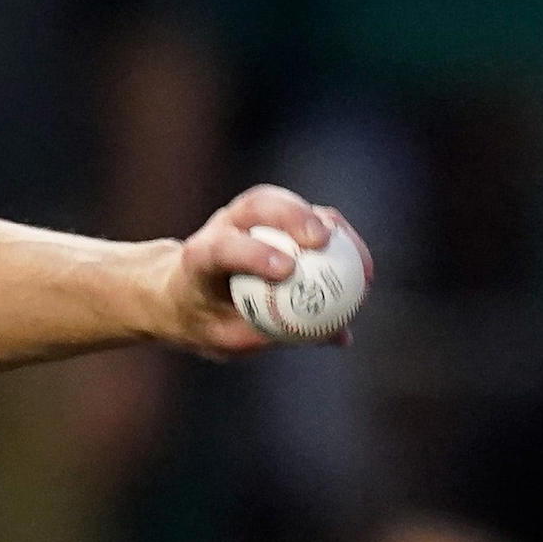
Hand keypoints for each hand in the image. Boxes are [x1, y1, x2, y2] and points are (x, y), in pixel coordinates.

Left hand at [151, 185, 360, 357]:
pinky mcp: (273, 217)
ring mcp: (248, 217)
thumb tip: (338, 336)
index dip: (254, 253)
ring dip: (324, 223)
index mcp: (200, 257)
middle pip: (258, 204)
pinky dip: (337, 235)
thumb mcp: (227, 339)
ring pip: (285, 202)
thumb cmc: (203, 320)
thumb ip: (275, 334)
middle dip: (293, 216)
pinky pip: (308, 217)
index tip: (286, 270)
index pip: (223, 246)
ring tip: (357, 259)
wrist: (181, 295)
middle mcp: (224, 226)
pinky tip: (361, 265)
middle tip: (324, 242)